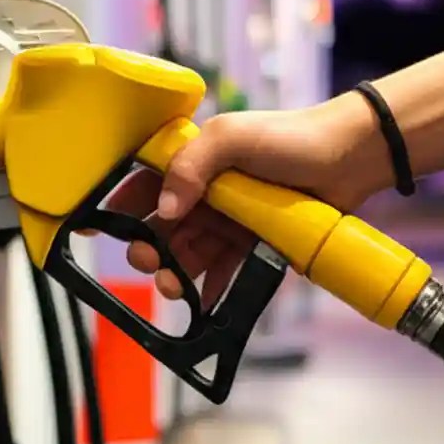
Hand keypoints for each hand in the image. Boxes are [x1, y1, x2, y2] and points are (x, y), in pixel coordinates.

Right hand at [101, 97, 381, 307]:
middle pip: (162, 226)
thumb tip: (165, 209)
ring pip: (188, 253)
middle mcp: (206, 191)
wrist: (350, 160)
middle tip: (149, 260)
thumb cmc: (291, 138)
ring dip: (174, 273)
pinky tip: (201, 306)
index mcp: (194, 160)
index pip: (144, 182)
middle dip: (147, 247)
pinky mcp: (254, 243)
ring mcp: (229, 219)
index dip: (118, 204)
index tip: (94, 227)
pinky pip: (224, 271)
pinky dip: (210, 290)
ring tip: (172, 287)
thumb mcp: (232, 137)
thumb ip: (192, 164)